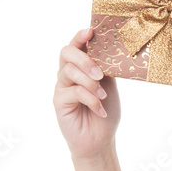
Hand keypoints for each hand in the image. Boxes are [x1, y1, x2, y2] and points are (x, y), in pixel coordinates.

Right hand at [52, 27, 120, 159]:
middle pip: (66, 53)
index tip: (91, 31)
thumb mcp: (111, 85)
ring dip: (90, 83)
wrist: (100, 139)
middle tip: (100, 73)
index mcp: (82, 66)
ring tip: (103, 95)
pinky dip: (90, 99)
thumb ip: (107, 67)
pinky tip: (100, 110)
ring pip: (69, 71)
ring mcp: (62, 86)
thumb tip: (112, 48)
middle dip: (84, 59)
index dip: (80, 36)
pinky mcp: (59, 101)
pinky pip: (73, 92)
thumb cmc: (105, 109)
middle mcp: (68, 73)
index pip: (76, 45)